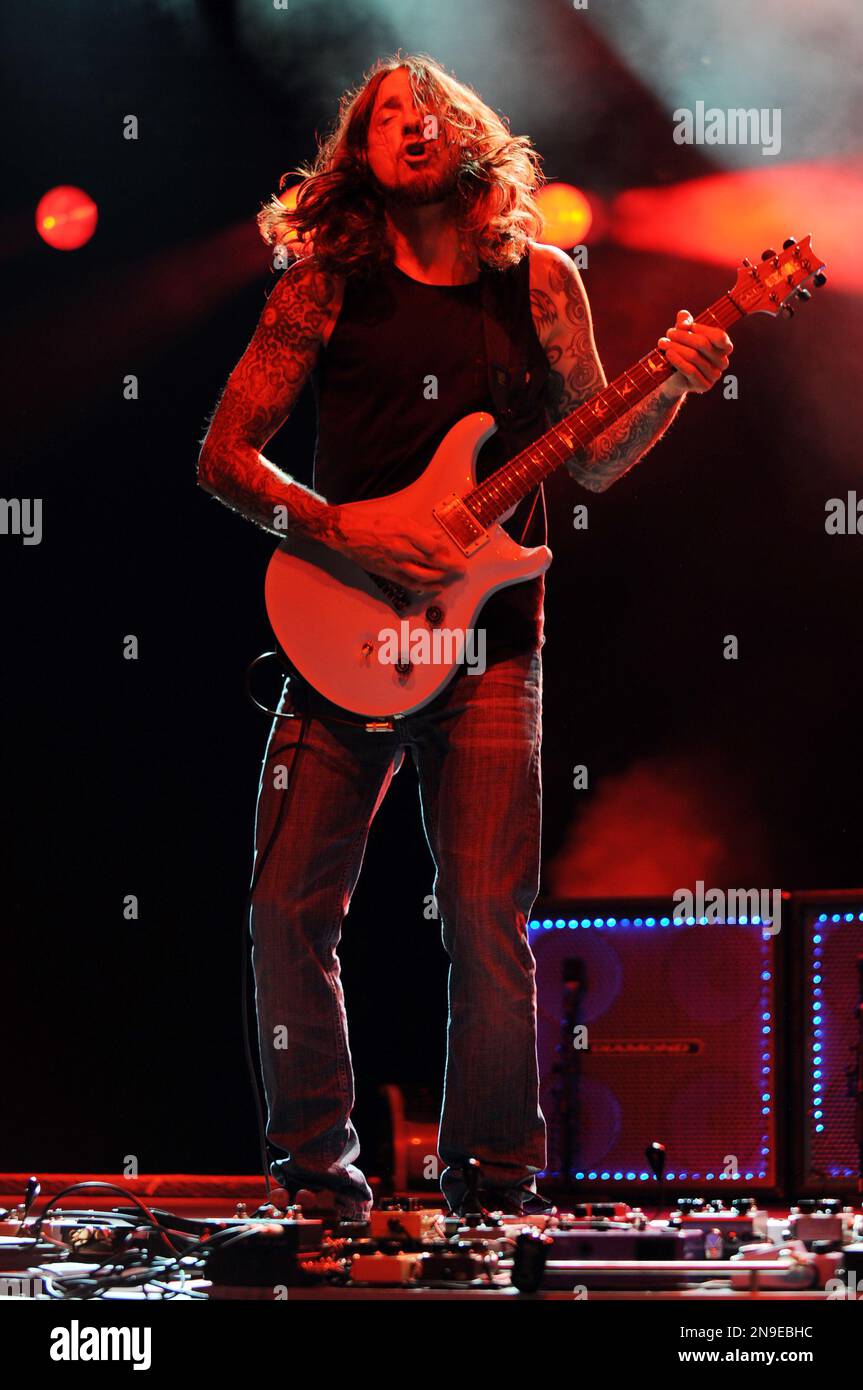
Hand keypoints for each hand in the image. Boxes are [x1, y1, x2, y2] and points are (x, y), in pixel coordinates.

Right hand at [330, 508, 465, 595]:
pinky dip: (425, 587)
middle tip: (461, 570)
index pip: (432, 547)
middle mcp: (402, 549)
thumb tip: (437, 537)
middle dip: (449, 568)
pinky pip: (410, 583)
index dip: (445, 553)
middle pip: (432, 562)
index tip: (452, 553)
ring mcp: (395, 563)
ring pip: (423, 575)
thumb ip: (420, 530)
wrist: (349, 535)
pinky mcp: (389, 573)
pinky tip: (436, 587)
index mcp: (405, 532)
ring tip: (451, 579)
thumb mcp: (400, 519)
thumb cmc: (373, 524)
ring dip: (440, 579)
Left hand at [658, 310, 732, 397]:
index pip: (719, 336)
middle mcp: (723, 362)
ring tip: (662, 343)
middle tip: (669, 333)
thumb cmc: (681, 349)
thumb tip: (683, 321)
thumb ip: (685, 321)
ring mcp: (715, 375)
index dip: (701, 329)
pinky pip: (690, 370)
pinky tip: (668, 354)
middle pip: (703, 344)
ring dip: (676, 347)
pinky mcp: (704, 385)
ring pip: (694, 357)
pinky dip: (677, 360)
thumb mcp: (683, 332)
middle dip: (683, 336)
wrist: (672, 377)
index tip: (684, 326)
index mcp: (724, 347)